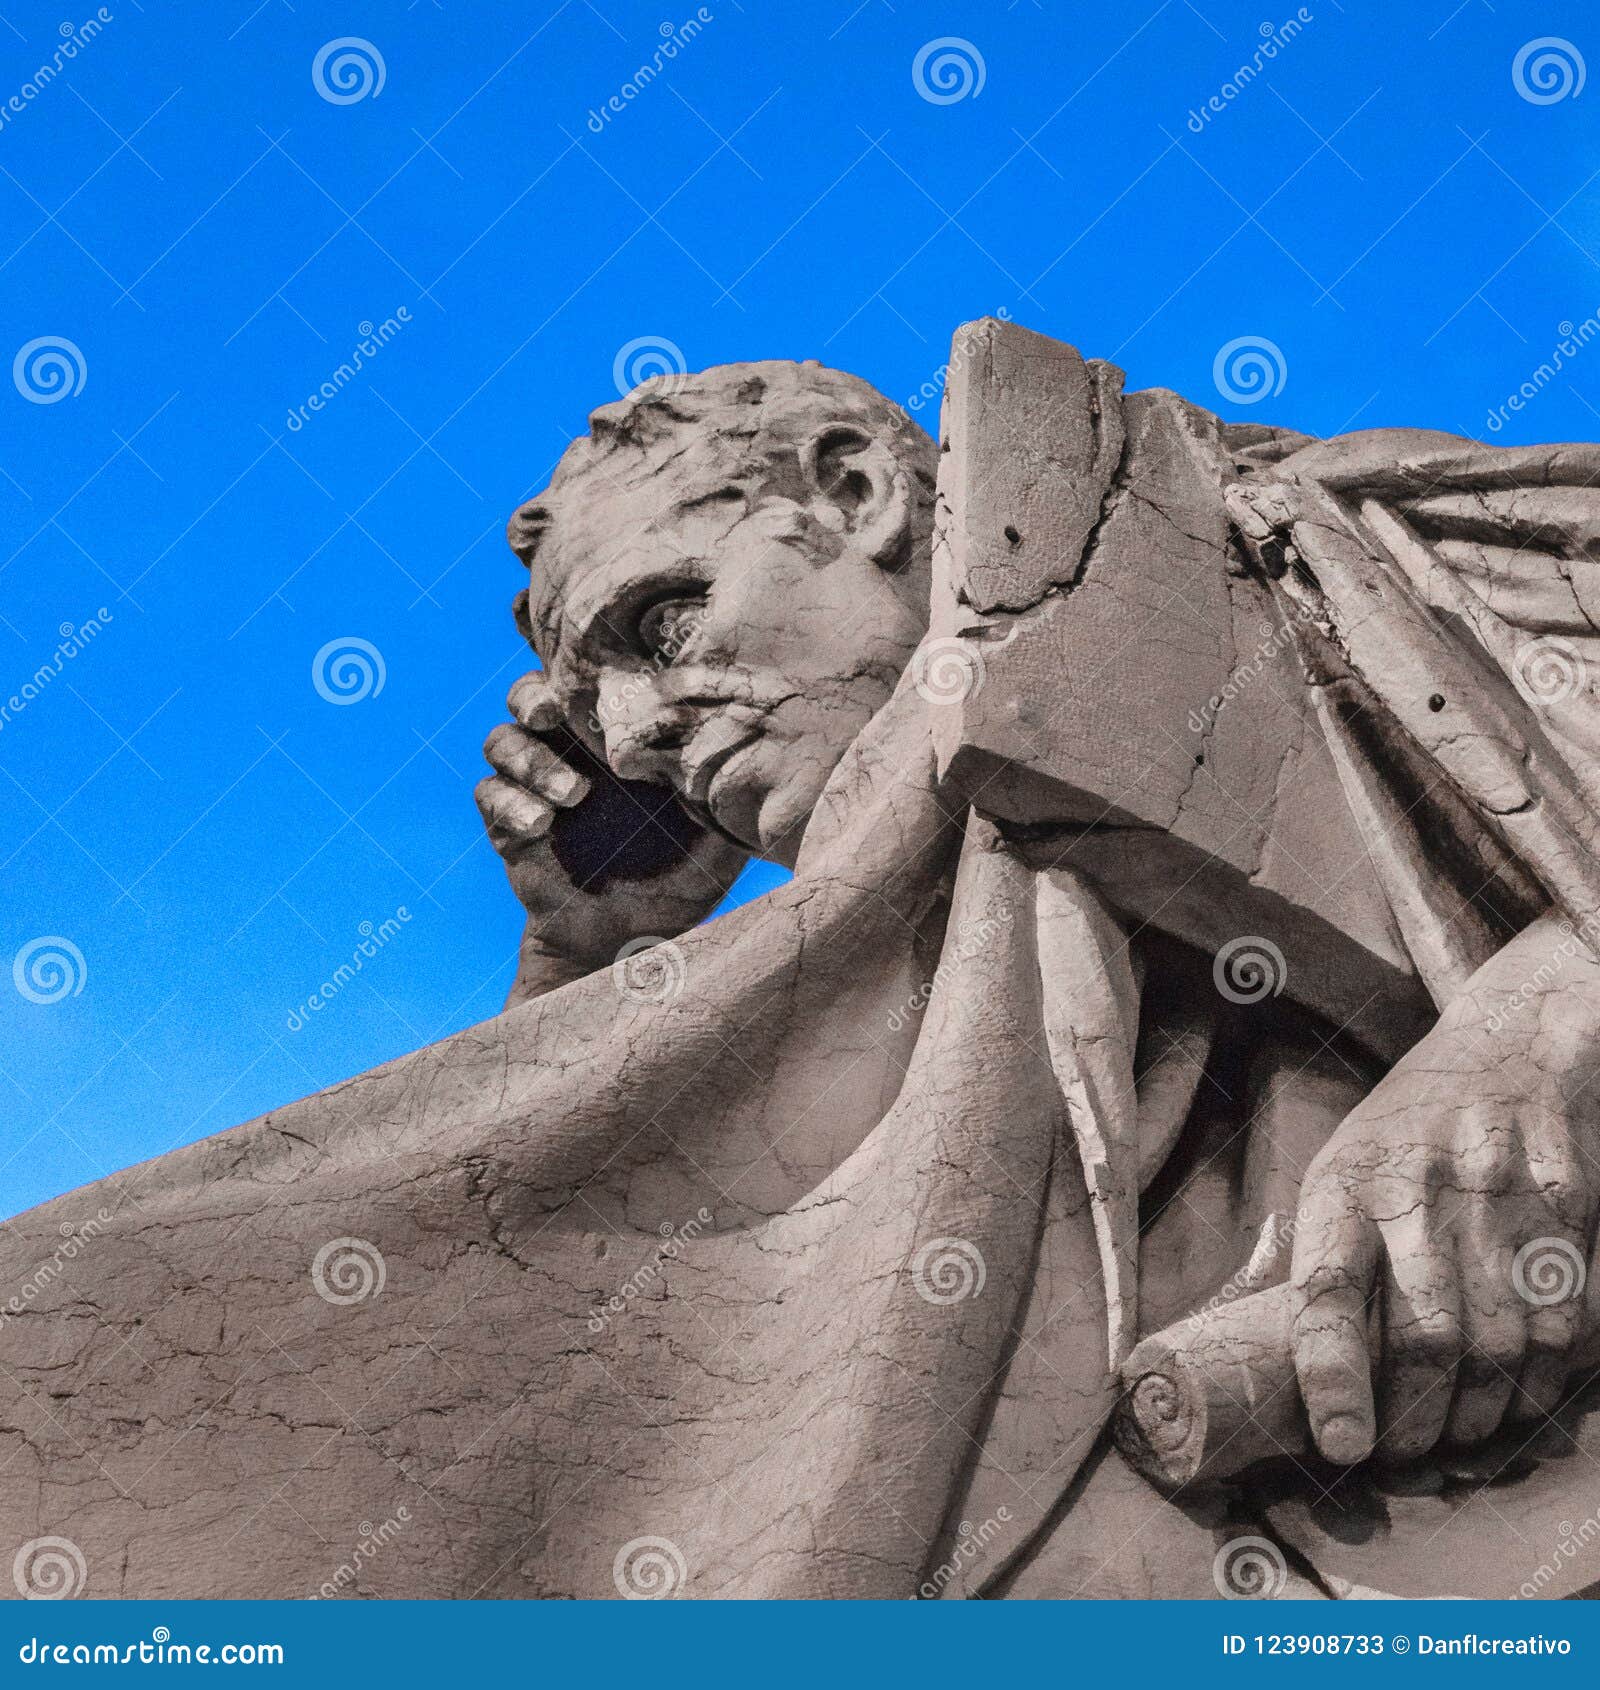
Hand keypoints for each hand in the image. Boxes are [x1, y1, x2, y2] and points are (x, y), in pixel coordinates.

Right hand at [476, 672, 747, 987]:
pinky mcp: (511, 827)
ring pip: (502, 743)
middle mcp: (570, 752)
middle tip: (550, 714)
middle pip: (527, 697)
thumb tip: (772, 754)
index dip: (578, 666)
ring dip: (529, 760)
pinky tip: (540, 823)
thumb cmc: (682, 877)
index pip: (587, 684)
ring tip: (571, 795)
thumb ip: (727, 792)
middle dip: (532, 697)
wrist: (633, 943)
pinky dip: (510, 804)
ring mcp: (536, 787)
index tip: (593, 672)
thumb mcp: (715, 834)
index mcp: (614, 740)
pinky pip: (489, 797)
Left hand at [1290, 915, 1599, 1466]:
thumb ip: (1320, 1250)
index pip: (1325, 1288)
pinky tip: (1522, 1404)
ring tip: (1458, 1444)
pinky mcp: (1566, 1207)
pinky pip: (1564, 1321)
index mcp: (1345, 1183)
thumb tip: (1281, 1355)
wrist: (1511, 1045)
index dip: (1332, 1375)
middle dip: (1416, 1419)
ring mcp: (1498, 1199)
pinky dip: (1545, 1383)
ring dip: (1480, 1416)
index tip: (1342, 1445)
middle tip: (1403, 1457)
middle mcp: (1418, 1190)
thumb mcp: (1340, 1166)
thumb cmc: (1406, 1128)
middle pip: (1425, 1337)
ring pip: (1499, 1343)